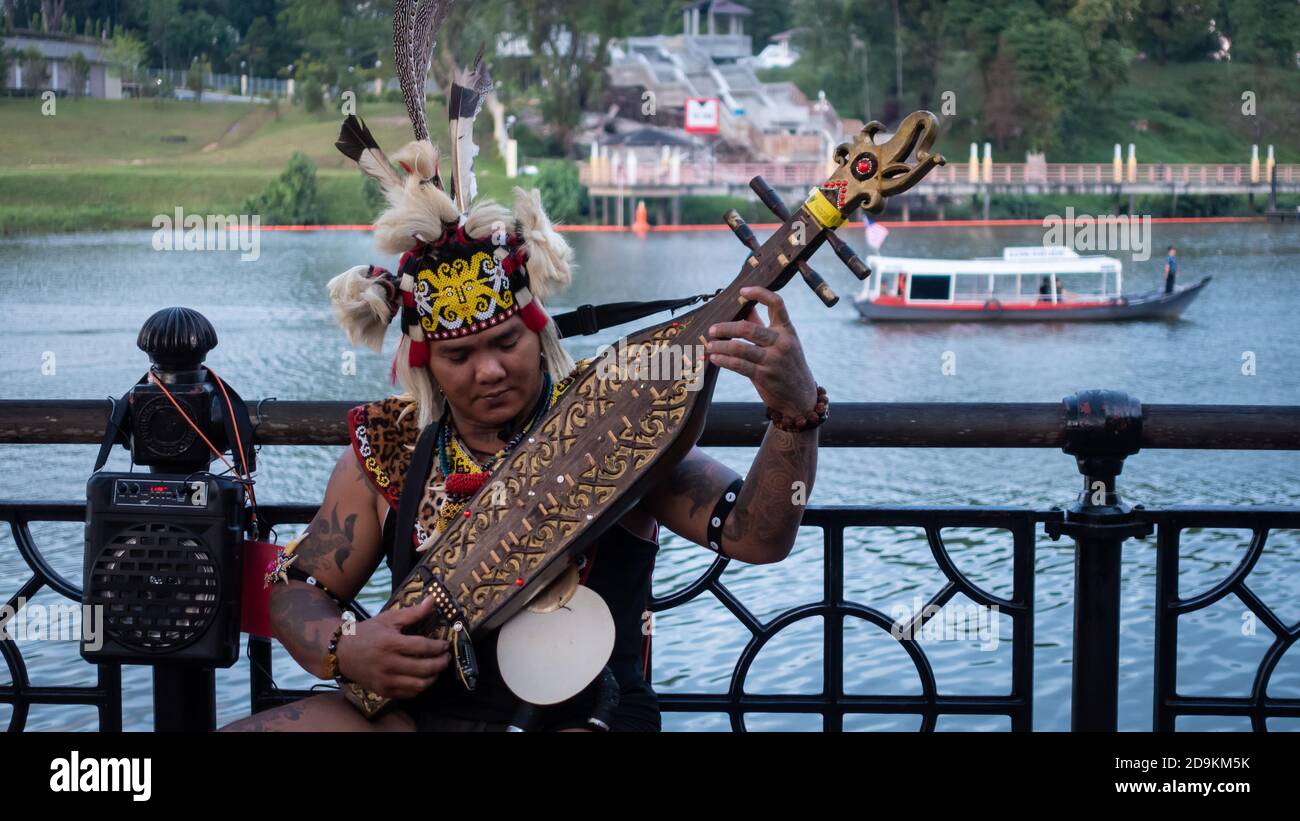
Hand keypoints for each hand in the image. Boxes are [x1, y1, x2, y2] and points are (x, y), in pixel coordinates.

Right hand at [336, 594, 449, 699]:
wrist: (342, 652)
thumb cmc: (367, 632)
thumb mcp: (389, 618)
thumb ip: (413, 612)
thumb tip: (433, 600)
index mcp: (390, 643)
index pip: (422, 647)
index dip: (438, 647)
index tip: (445, 645)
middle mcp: (388, 663)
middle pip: (424, 668)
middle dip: (441, 664)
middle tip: (446, 658)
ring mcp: (385, 680)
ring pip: (418, 685)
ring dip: (433, 678)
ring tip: (437, 669)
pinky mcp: (382, 691)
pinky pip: (408, 694)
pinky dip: (420, 688)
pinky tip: (423, 678)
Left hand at [705, 286, 817, 419]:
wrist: (801, 396)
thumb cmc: (787, 365)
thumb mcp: (782, 342)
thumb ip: (763, 325)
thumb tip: (745, 307)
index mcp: (787, 330)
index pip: (777, 304)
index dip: (759, 293)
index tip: (742, 291)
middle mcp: (782, 343)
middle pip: (748, 328)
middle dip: (726, 328)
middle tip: (712, 330)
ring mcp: (773, 360)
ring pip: (740, 348)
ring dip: (720, 346)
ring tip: (710, 345)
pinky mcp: (764, 376)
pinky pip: (739, 365)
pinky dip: (724, 360)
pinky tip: (715, 358)